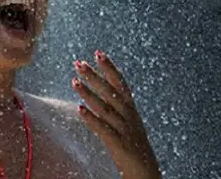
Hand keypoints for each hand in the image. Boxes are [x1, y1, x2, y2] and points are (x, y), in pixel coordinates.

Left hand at [72, 51, 160, 178]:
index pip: (120, 83)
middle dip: (94, 76)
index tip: (98, 52)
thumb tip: (99, 88)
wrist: (146, 172)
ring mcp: (124, 129)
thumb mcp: (127, 121)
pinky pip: (103, 129)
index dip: (110, 67)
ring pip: (105, 108)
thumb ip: (115, 106)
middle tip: (78, 63)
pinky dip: (91, 119)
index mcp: (131, 109)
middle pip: (110, 92)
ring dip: (88, 93)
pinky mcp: (119, 144)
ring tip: (74, 81)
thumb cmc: (133, 145)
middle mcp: (129, 116)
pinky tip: (78, 109)